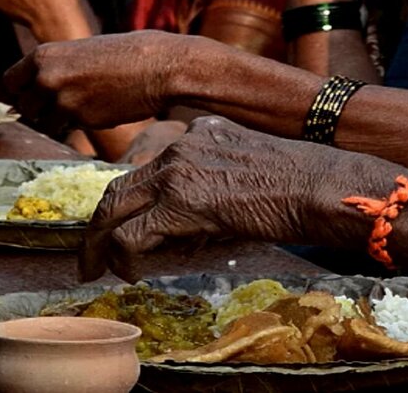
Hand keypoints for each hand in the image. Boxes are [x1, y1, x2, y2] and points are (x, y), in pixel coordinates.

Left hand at [4, 31, 194, 128]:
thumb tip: (39, 87)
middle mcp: (46, 79)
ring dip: (62, 119)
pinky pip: (71, 129)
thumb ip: (58, 67)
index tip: (36, 94)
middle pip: (25, 106)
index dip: (24, 90)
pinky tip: (105, 108)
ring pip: (46, 123)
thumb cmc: (128, 53)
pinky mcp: (82, 121)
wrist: (160, 67)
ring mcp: (63, 102)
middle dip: (42, 108)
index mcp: (44, 56)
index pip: (10, 81)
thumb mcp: (83, 51)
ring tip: (89, 104)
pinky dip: (83, 124)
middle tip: (66, 103)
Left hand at [79, 116, 375, 281]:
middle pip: (118, 187)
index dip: (128, 202)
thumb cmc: (300, 183)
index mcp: (197, 134)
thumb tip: (200, 221)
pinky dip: (121, 259)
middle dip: (99, 225)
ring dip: (99, 245)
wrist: (317, 185)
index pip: (146, 168)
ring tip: (96, 270)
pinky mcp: (179, 204)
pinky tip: (129, 274)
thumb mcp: (251, 167)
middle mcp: (180, 147)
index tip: (121, 226)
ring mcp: (177, 173)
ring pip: (114, 210)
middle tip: (91, 254)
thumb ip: (218, 180)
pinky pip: (130, 236)